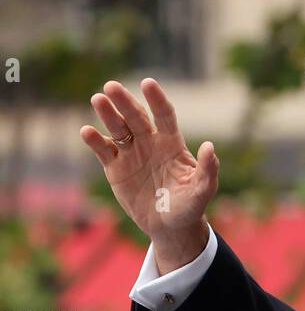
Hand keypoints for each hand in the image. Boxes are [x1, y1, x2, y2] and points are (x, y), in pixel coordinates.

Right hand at [80, 78, 218, 258]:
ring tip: (98, 99)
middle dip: (124, 102)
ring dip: (107, 114)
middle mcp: (149, 142)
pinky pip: (104, 151)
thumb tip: (210, 147)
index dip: (156, 100)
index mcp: (171, 143)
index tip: (148, 84)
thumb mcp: (202, 191)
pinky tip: (87, 131)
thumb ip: (208, 170)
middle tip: (111, 87)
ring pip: (117, 129)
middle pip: (136, 117)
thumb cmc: (189, 206)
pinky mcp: (115, 168)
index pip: (164, 115)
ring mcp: (131, 153)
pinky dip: (95, 141)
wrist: (170, 227)